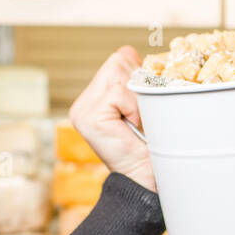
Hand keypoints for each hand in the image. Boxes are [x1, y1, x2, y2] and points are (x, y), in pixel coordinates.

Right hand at [69, 45, 154, 192]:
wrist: (147, 180)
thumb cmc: (152, 147)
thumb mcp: (146, 107)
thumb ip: (138, 82)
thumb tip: (139, 55)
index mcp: (96, 97)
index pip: (120, 58)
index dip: (141, 73)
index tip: (146, 102)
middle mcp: (84, 102)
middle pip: (119, 60)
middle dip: (140, 83)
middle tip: (143, 114)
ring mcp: (82, 109)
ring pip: (118, 72)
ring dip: (137, 96)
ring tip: (137, 121)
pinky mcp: (87, 117)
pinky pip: (118, 91)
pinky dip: (133, 106)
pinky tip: (132, 126)